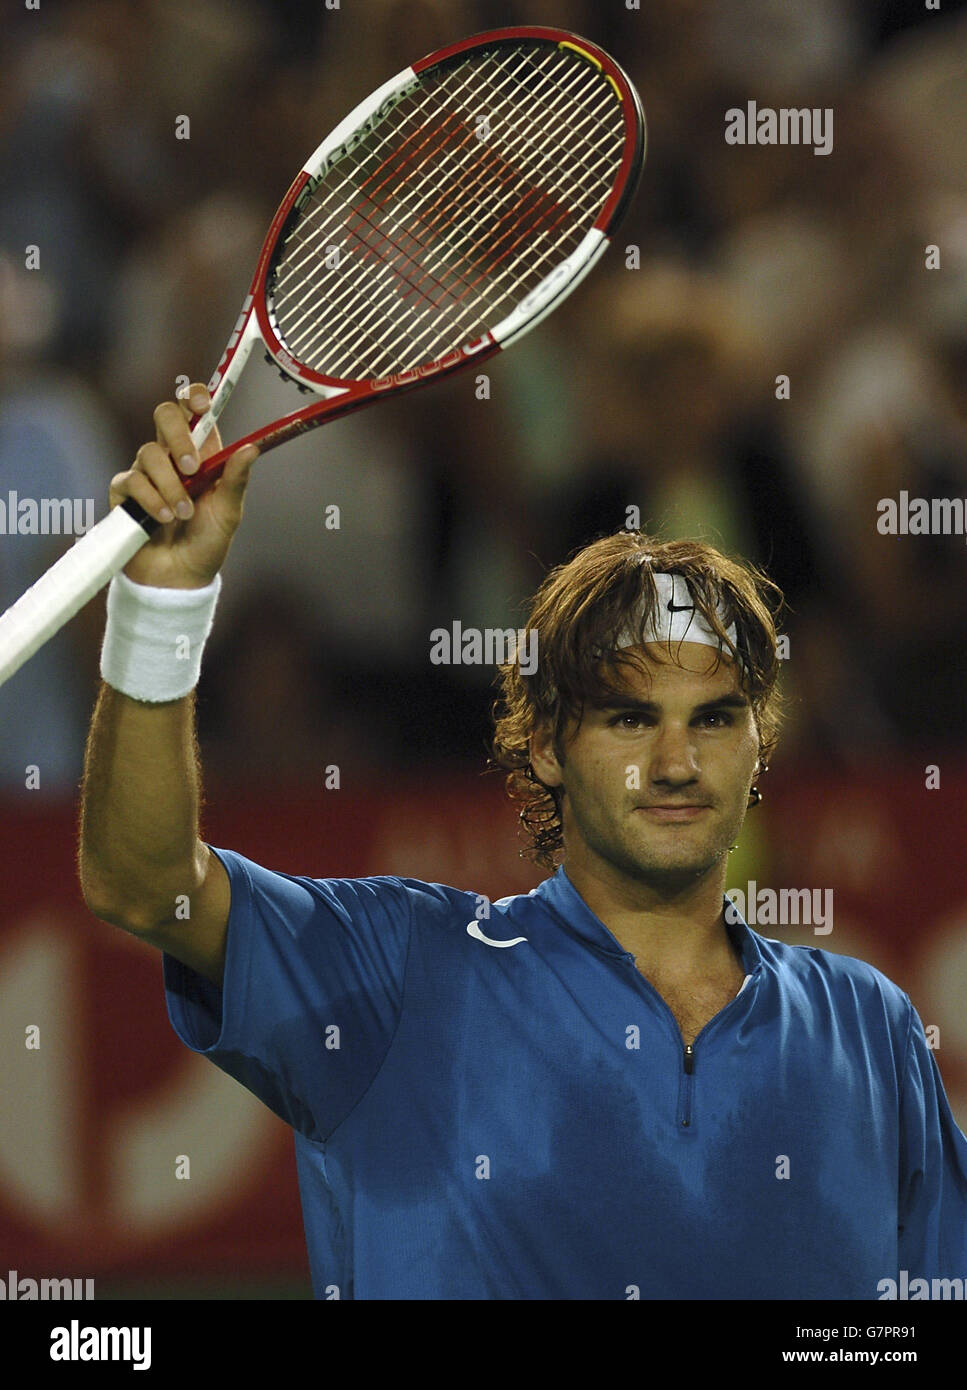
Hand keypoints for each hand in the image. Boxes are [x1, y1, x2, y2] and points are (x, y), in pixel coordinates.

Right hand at [109, 384, 258, 588]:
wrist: (178, 579)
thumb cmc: (206, 544)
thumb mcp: (229, 513)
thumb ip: (235, 480)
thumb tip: (252, 447)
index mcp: (202, 455)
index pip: (194, 412)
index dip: (195, 398)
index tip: (202, 404)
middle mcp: (172, 457)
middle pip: (165, 415)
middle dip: (178, 437)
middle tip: (192, 468)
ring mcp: (146, 472)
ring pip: (149, 452)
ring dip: (170, 485)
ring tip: (183, 514)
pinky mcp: (125, 493)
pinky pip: (132, 480)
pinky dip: (151, 500)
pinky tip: (164, 519)